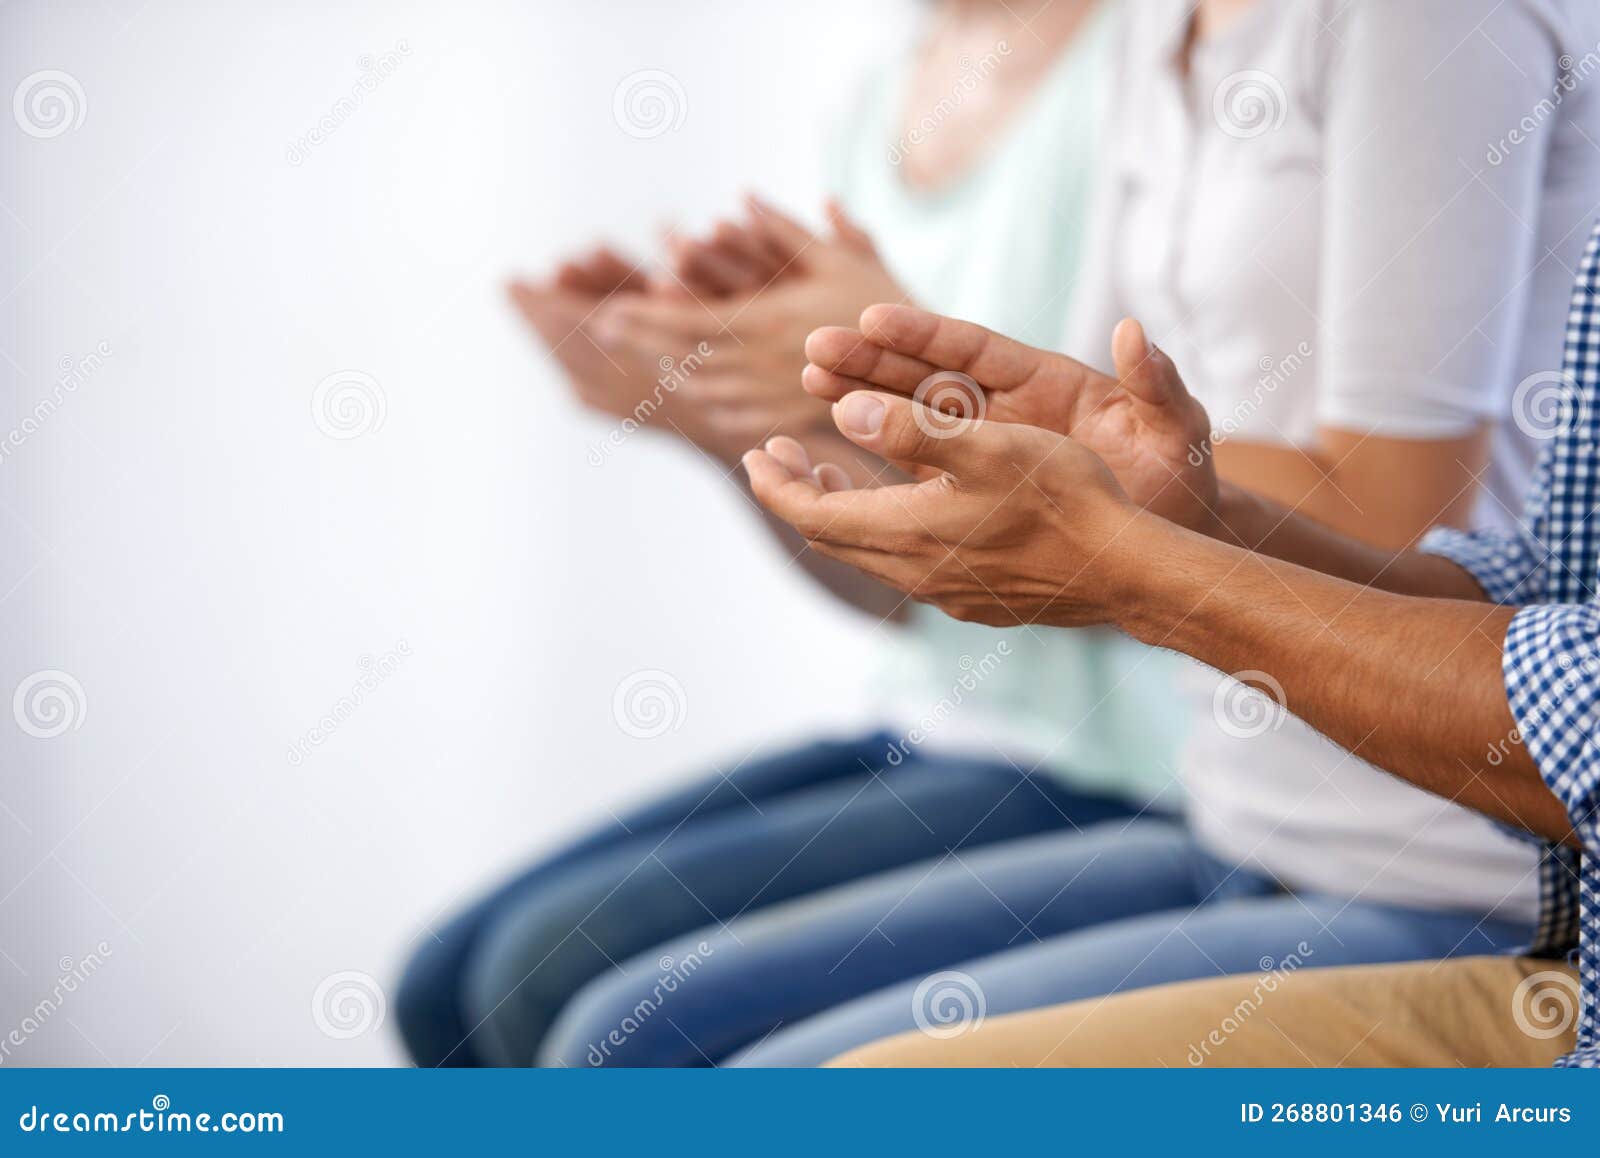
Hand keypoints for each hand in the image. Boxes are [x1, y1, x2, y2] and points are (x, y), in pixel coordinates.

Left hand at [583, 198, 910, 459]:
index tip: (606, 309)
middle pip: (681, 358)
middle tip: (601, 328)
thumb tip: (743, 197)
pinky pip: (730, 415)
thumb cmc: (884, 312)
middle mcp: (757, 367)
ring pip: (701, 389)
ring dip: (669, 371)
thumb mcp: (840, 261)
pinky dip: (707, 401)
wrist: (924, 382)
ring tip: (641, 354)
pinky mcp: (784, 422)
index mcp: (764, 324)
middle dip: (640, 342)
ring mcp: (768, 400)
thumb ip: (786, 232)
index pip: (686, 322)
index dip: (643, 318)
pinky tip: (694, 390)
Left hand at [742, 390, 1145, 627]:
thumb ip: (912, 429)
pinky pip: (903, 562)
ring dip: (838, 511)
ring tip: (827, 473)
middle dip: (797, 493)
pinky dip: (879, 527)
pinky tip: (900, 507)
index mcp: (906, 533)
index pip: (811, 514)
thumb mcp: (988, 447)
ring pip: (867, 551)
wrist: (1123, 570)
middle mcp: (915, 572)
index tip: (754, 453)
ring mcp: (944, 591)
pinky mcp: (973, 599)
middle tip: (777, 455)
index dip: (776, 483)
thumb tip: (844, 411)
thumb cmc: (1063, 498)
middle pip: (830, 536)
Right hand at [802, 305, 1221, 531]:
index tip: (872, 318)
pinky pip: (920, 462)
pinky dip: (882, 451)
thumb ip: (1157, 383)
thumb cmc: (1179, 473)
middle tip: (815, 345)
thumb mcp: (1178, 427)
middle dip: (873, 359)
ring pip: (914, 415)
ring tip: (808, 379)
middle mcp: (1009, 404)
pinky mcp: (975, 479)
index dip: (925, 333)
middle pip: (930, 373)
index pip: (976, 348)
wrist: (1168, 533)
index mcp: (1049, 380)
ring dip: (863, 398)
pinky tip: (835, 447)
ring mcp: (987, 441)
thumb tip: (1136, 334)